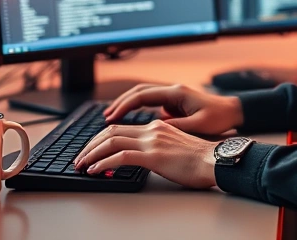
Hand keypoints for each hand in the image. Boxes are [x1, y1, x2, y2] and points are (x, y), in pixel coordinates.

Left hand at [72, 120, 218, 188]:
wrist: (215, 161)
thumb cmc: (201, 160)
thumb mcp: (177, 147)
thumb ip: (160, 146)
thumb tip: (146, 156)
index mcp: (157, 126)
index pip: (121, 128)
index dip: (101, 138)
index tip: (91, 149)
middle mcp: (152, 130)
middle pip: (111, 131)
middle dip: (90, 145)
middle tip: (80, 157)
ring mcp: (152, 141)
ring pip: (111, 142)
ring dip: (91, 153)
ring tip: (82, 164)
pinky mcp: (153, 156)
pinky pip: (120, 157)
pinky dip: (103, 162)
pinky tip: (95, 170)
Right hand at [104, 83, 242, 134]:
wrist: (234, 111)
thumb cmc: (219, 117)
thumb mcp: (197, 125)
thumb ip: (176, 127)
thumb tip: (154, 129)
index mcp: (176, 93)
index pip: (142, 96)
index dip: (124, 106)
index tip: (111, 117)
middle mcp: (172, 91)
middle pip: (139, 92)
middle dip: (121, 103)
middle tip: (106, 117)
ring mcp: (173, 95)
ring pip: (144, 96)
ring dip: (128, 105)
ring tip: (113, 119)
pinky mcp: (175, 102)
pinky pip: (152, 103)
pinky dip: (139, 110)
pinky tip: (132, 122)